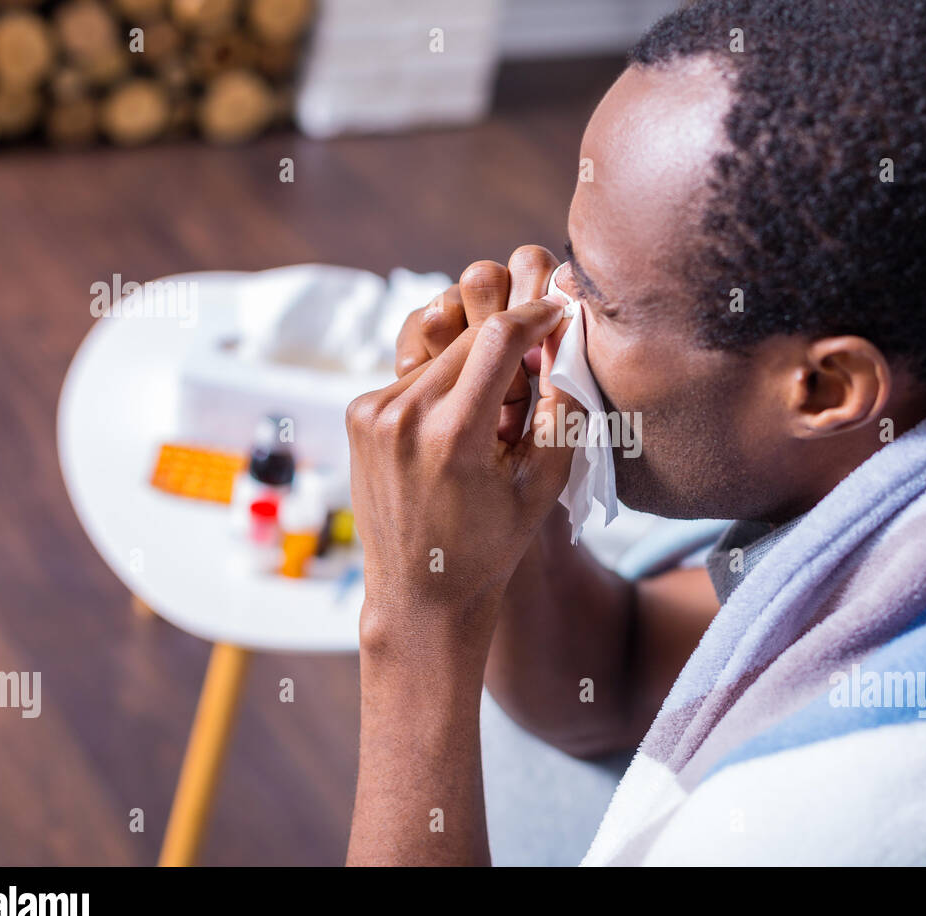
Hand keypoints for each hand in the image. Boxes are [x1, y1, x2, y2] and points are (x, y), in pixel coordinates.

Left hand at [348, 255, 576, 672]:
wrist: (419, 594)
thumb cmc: (488, 548)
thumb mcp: (542, 487)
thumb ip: (561, 413)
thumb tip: (566, 348)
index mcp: (452, 435)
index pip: (498, 337)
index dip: (536, 314)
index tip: (558, 311)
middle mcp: (403, 416)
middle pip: (470, 341)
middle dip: (508, 344)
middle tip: (534, 371)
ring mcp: (373, 413)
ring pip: (442, 356)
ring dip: (474, 367)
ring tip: (493, 415)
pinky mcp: (358, 415)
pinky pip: (415, 378)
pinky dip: (444, 387)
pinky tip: (456, 428)